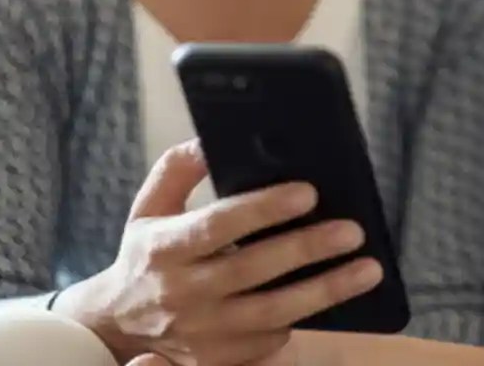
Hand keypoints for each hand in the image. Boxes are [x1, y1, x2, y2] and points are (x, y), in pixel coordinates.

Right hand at [56, 141, 382, 365]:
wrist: (116, 326)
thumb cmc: (146, 255)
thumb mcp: (149, 208)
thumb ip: (178, 169)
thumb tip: (209, 139)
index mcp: (164, 247)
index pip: (217, 225)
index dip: (263, 208)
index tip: (308, 192)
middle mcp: (181, 292)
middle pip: (252, 269)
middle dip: (307, 248)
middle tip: (353, 231)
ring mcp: (201, 331)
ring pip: (272, 313)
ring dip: (325, 291)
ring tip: (368, 269)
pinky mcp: (217, 359)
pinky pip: (270, 339)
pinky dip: (305, 318)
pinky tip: (338, 296)